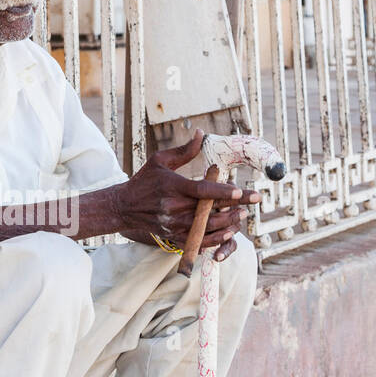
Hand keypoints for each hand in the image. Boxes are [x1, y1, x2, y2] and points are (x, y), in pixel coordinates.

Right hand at [116, 130, 261, 261]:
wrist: (124, 207)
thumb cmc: (144, 181)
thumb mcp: (160, 160)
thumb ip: (184, 150)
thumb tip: (201, 134)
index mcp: (173, 187)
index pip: (203, 191)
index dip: (223, 192)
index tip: (240, 190)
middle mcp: (174, 208)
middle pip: (210, 211)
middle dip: (234, 207)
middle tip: (251, 201)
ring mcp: (174, 225)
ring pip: (207, 228)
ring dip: (228, 223)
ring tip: (241, 215)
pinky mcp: (173, 236)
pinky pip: (198, 242)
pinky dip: (214, 239)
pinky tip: (227, 232)